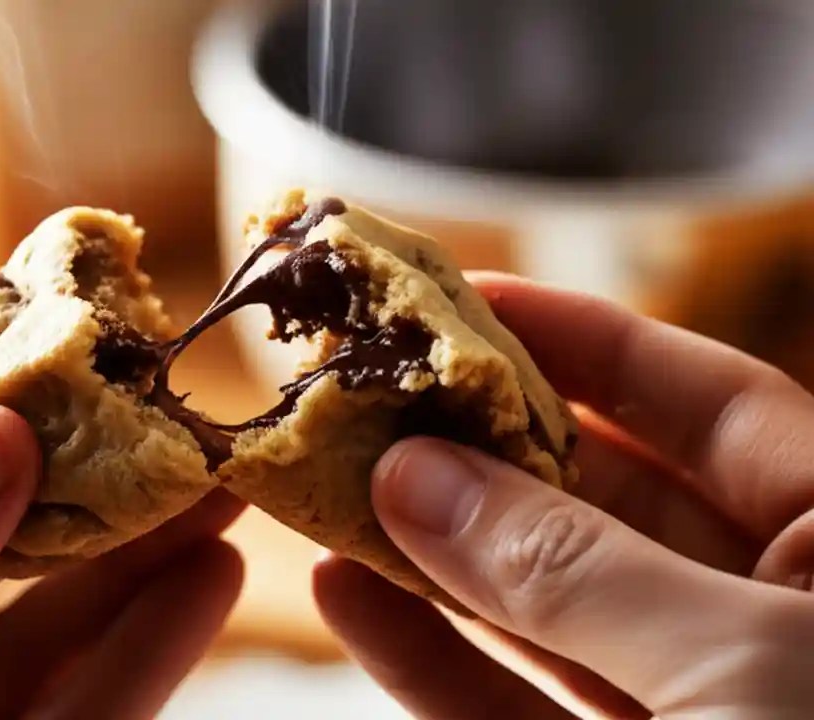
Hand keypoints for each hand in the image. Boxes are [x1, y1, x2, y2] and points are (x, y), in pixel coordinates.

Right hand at [314, 274, 813, 718]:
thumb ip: (575, 568)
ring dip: (431, 550)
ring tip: (334, 488)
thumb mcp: (739, 661)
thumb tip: (419, 476)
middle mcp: (762, 615)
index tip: (466, 298)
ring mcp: (685, 697)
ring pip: (540, 602)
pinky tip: (350, 598)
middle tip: (373, 395)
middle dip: (481, 446)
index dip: (586, 340)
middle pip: (600, 496)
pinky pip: (507, 704)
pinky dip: (427, 657)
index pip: (709, 403)